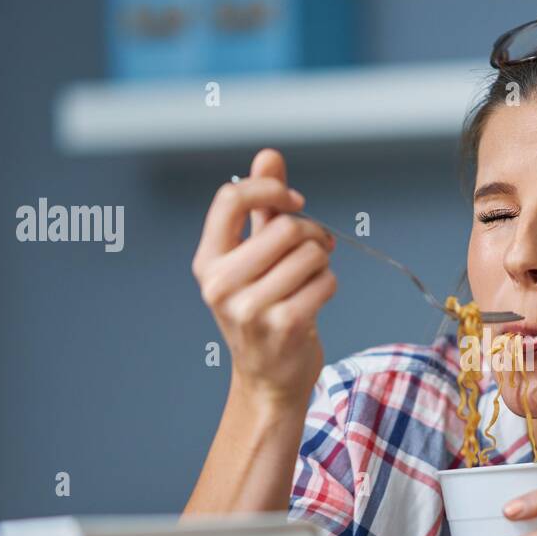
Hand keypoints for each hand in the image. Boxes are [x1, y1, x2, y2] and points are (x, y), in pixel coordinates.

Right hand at [191, 148, 337, 410]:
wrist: (268, 379)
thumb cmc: (262, 311)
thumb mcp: (252, 259)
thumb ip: (260, 208)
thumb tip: (269, 156)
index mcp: (207, 262)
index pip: (231, 199)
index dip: (270, 190)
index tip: (293, 202)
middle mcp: (221, 284)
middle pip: (284, 228)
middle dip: (311, 233)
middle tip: (316, 246)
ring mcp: (250, 308)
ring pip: (310, 254)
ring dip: (322, 262)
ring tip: (312, 278)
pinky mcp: (284, 325)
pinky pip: (326, 281)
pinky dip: (329, 285)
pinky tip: (315, 300)